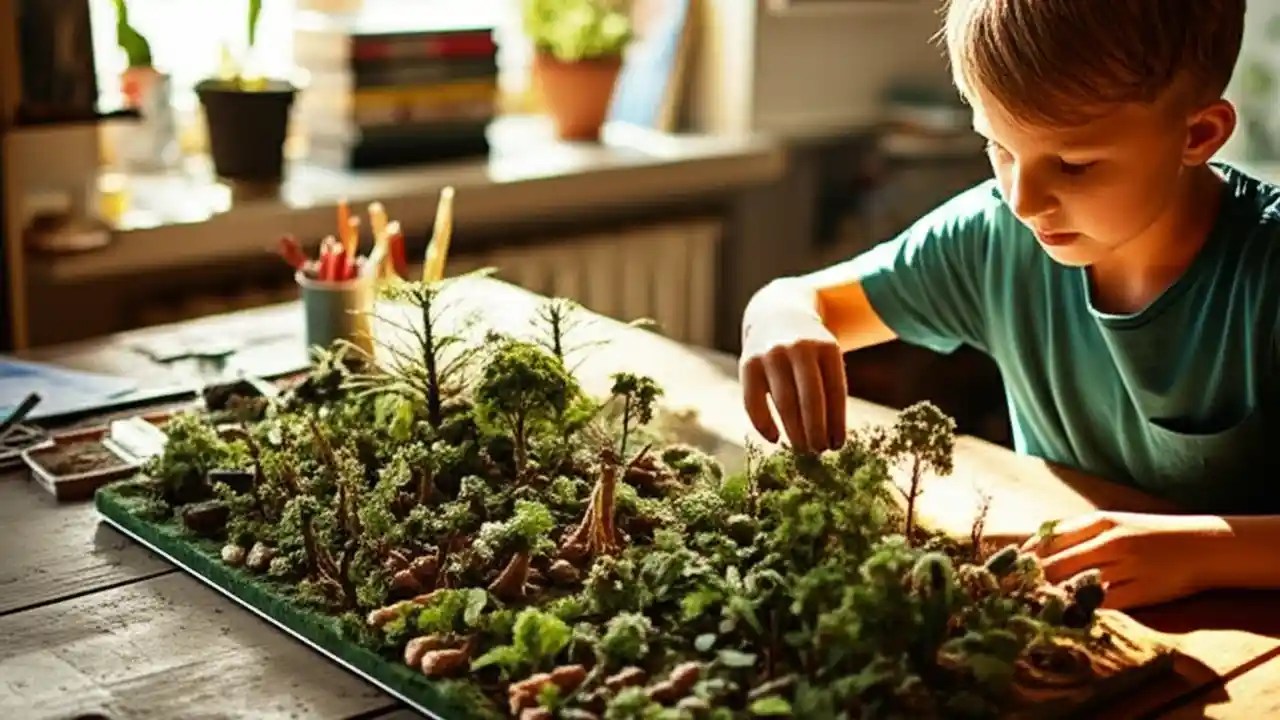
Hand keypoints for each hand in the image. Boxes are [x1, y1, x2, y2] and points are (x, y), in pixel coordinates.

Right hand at [739, 288, 847, 453]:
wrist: (777, 312)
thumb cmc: (809, 348)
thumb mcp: (827, 358)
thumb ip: (830, 389)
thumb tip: (830, 439)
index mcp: (827, 348)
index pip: (835, 393)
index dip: (837, 423)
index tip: (838, 446)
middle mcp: (799, 349)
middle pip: (810, 400)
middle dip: (816, 431)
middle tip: (819, 451)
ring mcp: (772, 354)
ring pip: (784, 403)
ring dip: (794, 431)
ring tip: (802, 449)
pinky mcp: (748, 363)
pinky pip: (754, 401)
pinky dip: (764, 424)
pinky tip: (775, 438)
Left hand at [1021, 511, 1226, 609]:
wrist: (1202, 545)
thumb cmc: (1151, 534)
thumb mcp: (1114, 523)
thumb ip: (1078, 532)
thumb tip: (1035, 545)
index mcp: (1101, 522)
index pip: (1050, 539)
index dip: (1025, 556)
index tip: (1007, 568)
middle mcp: (1110, 542)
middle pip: (1057, 564)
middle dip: (1032, 580)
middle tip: (1011, 593)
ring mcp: (1126, 567)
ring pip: (1076, 584)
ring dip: (1052, 596)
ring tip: (1032, 605)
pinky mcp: (1140, 591)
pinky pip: (1103, 603)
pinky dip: (1082, 609)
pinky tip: (1068, 614)